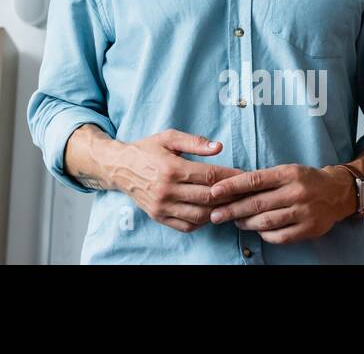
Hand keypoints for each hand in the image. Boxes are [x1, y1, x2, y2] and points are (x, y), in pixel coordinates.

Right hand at [108, 129, 243, 232]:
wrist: (119, 167)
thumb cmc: (146, 150)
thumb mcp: (168, 138)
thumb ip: (194, 142)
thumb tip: (218, 147)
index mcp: (171, 168)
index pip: (209, 176)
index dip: (230, 176)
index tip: (244, 175)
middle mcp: (166, 190)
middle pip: (208, 197)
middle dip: (230, 194)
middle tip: (242, 190)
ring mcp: (162, 206)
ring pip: (201, 215)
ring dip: (219, 210)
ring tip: (229, 202)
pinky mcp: (158, 216)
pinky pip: (187, 225)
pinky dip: (202, 221)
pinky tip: (209, 211)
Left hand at [206, 164, 353, 243]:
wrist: (338, 192)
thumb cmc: (305, 179)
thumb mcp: (286, 171)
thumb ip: (263, 179)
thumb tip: (232, 187)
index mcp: (288, 174)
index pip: (254, 180)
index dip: (232, 186)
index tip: (214, 192)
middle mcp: (296, 192)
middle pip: (257, 204)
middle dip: (232, 210)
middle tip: (215, 214)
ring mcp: (304, 212)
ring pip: (267, 221)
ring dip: (246, 223)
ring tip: (235, 222)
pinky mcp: (309, 229)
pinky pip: (280, 236)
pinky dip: (265, 234)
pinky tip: (257, 230)